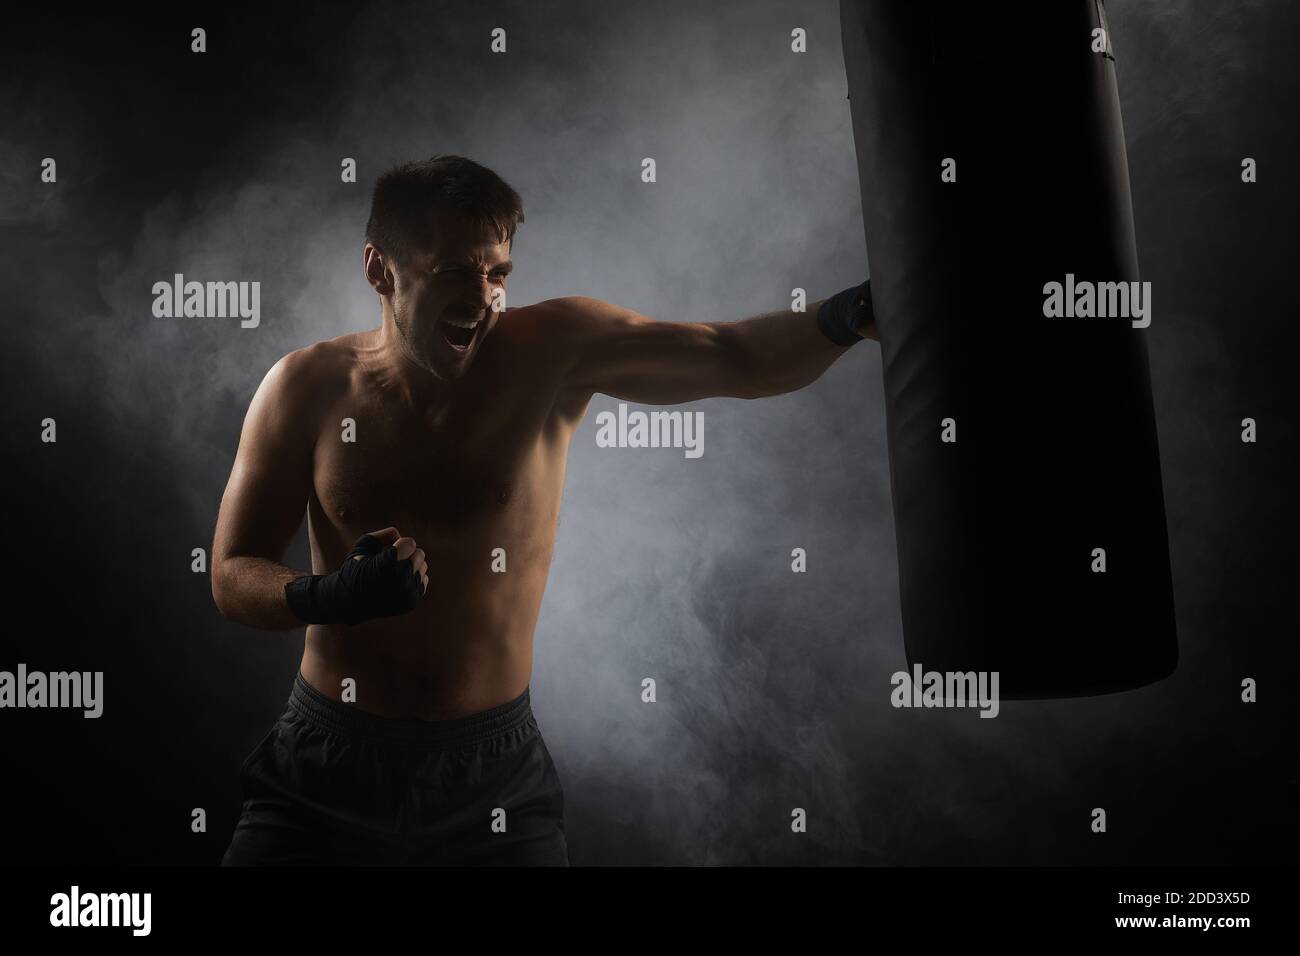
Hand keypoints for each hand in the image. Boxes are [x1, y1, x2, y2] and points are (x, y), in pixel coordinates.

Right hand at [284, 526, 428, 625]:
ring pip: (423, 566)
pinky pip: (423, 579)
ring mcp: (407, 592)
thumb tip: (403, 537)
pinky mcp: (411, 602)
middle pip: (419, 554)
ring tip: (393, 571)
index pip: (410, 543)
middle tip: (392, 560)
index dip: (399, 544)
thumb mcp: (364, 544)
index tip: (388, 550)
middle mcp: (400, 579)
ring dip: (411, 565)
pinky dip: (412, 578)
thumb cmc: (355, 568)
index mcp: (387, 564)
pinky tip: (397, 581)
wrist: (348, 601)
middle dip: (407, 553)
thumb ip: (386, 534)